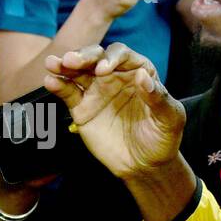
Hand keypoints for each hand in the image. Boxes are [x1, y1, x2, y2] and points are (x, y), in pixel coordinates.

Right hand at [43, 43, 184, 179]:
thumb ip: (158, 98)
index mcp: (138, 71)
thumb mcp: (170, 119)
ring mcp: (96, 90)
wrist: (144, 165)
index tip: (103, 70)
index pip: (122, 55)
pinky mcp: (81, 107)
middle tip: (70, 61)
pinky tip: (50, 81)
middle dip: (83, 56)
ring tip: (52, 64)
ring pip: (78, 71)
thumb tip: (142, 76)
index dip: (112, 58)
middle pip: (96, 57)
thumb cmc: (163, 138)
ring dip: (64, 65)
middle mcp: (115, 76)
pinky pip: (68, 92)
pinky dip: (58, 85)